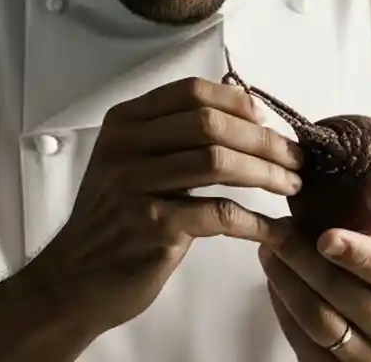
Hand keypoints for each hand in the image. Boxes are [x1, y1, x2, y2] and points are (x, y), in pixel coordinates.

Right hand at [26, 77, 303, 336]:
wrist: (74, 278)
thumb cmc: (114, 219)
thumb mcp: (130, 162)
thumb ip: (171, 134)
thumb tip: (241, 106)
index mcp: (124, 123)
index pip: (191, 92)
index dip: (238, 102)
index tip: (268, 120)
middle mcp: (126, 147)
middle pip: (211, 124)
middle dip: (263, 140)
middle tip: (295, 158)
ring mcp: (136, 186)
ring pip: (219, 163)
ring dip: (267, 174)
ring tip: (292, 186)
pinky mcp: (153, 226)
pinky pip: (220, 214)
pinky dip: (256, 223)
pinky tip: (274, 230)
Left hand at [259, 210, 370, 360]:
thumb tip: (365, 169)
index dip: (359, 254)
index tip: (326, 234)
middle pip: (344, 296)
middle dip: (304, 258)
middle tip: (277, 226)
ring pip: (317, 320)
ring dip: (286, 279)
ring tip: (269, 245)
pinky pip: (301, 340)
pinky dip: (281, 305)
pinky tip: (273, 277)